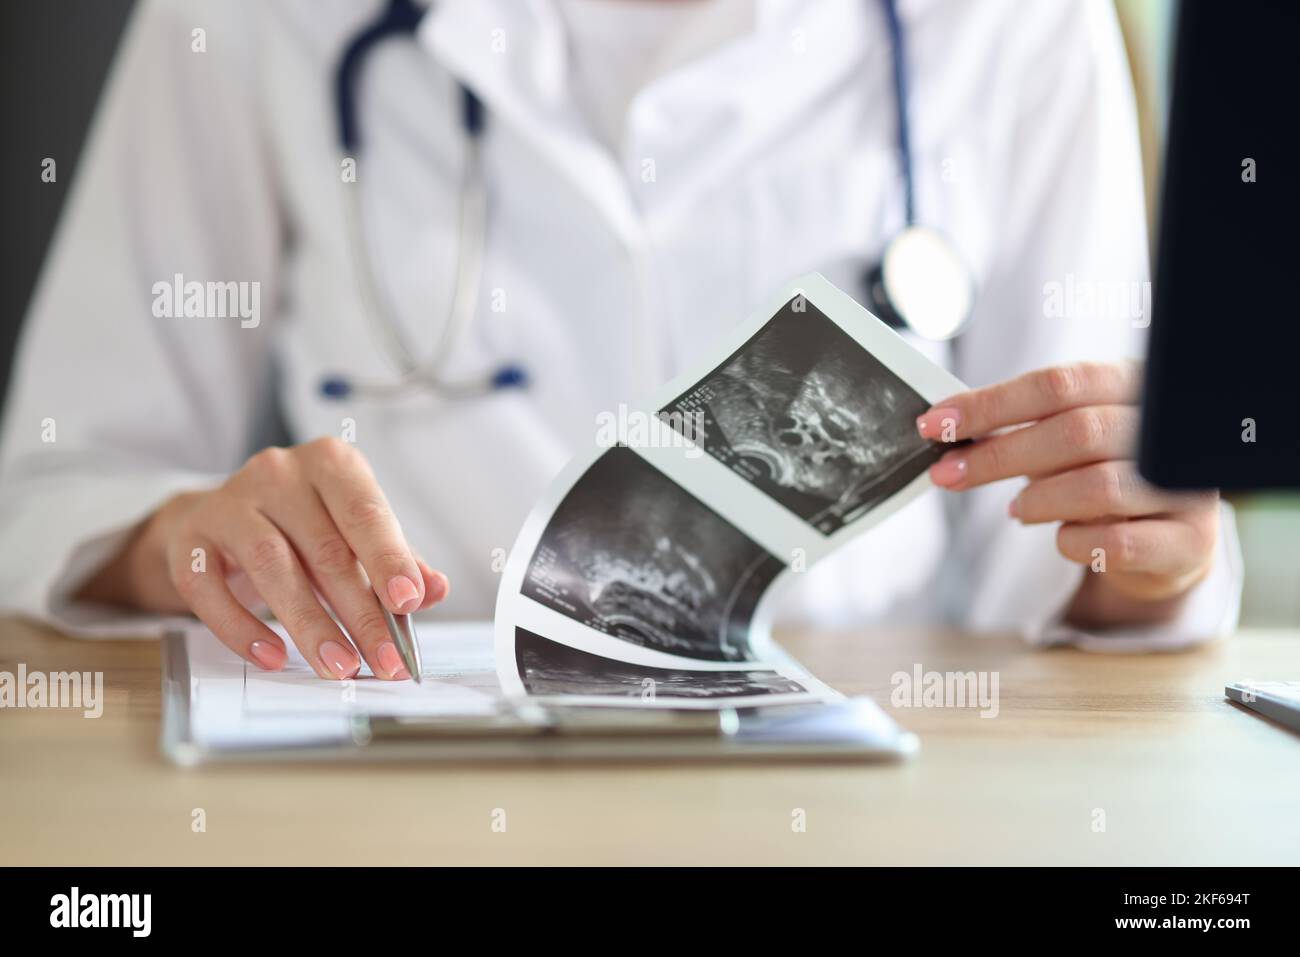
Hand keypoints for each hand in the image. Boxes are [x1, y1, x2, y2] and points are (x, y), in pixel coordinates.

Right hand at [78, 438, 448, 678]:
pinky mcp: (190, 539)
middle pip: (325, 550)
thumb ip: (398, 559)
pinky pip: (211, 588)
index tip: (409, 602)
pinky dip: (243, 628)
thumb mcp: (355, 534)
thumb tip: (435, 588)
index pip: (365, 512)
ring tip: (339, 665)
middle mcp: (278, 472)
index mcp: (330, 464)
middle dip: (360, 613)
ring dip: (310, 625)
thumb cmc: (303, 526)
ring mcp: (230, 502)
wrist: (220, 518)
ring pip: (272, 568)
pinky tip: (273, 656)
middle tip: (383, 660)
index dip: (388, 558)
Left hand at [915, 361, 1218, 627]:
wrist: (1169, 538)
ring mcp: (1186, 486)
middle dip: (998, 456)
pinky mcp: (1189, 541)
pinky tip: (1063, 538)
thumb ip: (1020, 426)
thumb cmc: (1102, 473)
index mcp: (1132, 386)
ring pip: (1098, 487)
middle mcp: (1168, 430)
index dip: (991, 404)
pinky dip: (1074, 542)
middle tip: (947, 475)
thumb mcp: (1067, 438)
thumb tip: (946, 427)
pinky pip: (1119, 542)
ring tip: (1017, 510)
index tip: (935, 424)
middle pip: (1076, 432)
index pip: (1058, 384)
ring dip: (1039, 500)